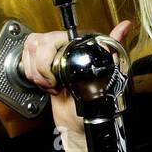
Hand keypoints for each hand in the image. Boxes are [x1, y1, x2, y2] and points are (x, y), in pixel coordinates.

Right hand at [19, 20, 134, 151]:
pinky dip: (33, 75)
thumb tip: (125, 26)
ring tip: (51, 84)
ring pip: (30, 50)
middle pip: (38, 43)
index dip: (48, 55)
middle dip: (41, 66)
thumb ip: (114, 47)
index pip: (53, 37)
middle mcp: (64, 46)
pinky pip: (26, 62)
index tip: (55, 73)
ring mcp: (51, 57)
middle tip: (54, 81)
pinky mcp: (40, 68)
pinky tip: (46, 84)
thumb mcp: (109, 73)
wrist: (80, 125)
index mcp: (80, 43)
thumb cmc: (96, 103)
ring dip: (37, 72)